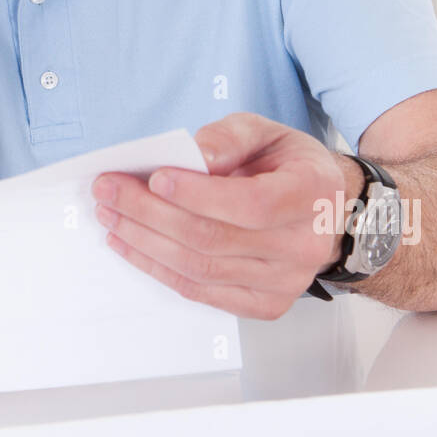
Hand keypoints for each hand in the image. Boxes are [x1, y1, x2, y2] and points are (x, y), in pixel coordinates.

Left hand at [91, 112, 355, 320]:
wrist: (327, 212)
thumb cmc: (289, 167)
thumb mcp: (268, 132)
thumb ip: (231, 136)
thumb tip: (194, 153)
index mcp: (311, 196)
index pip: (251, 204)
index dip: (199, 194)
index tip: (154, 177)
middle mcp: (303, 247)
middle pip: (214, 238)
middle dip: (150, 213)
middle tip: (108, 191)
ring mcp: (285, 283)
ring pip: (201, 269)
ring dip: (144, 243)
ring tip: (110, 215)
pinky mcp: (264, 305)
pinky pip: (201, 292)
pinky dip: (158, 269)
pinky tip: (129, 245)